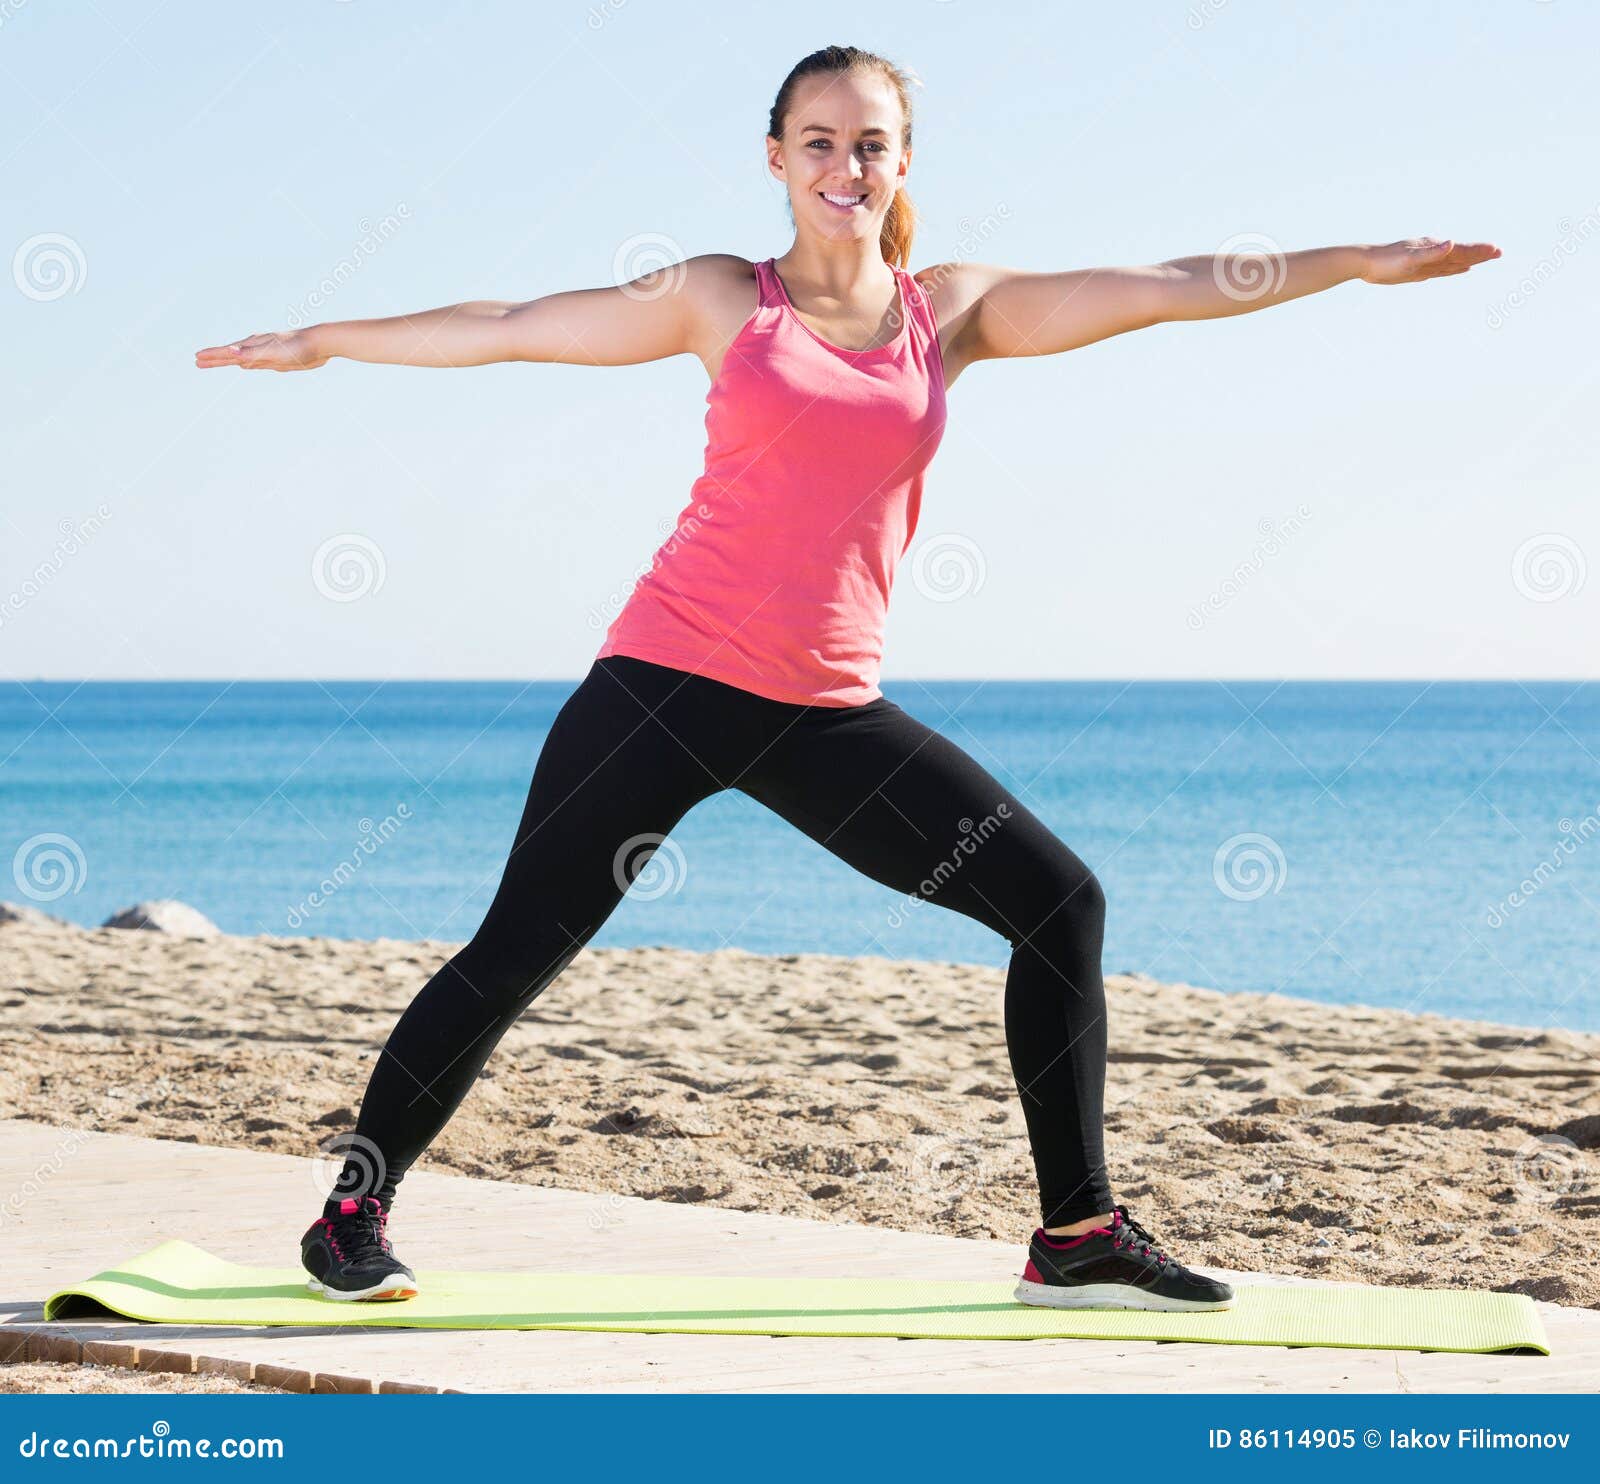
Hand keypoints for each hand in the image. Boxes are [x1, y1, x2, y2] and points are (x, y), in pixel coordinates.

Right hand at [194, 328, 328, 370]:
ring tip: (214, 363)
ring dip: (227, 361)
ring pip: (240, 359)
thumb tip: (231, 353)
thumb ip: (252, 353)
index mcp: (253, 345)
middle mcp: (256, 347)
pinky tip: (244, 365)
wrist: (320, 343)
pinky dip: (245, 364)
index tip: (197, 357)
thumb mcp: (273, 352)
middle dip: (214, 359)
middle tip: (197, 362)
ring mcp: (266, 353)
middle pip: (230, 355)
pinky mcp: (276, 360)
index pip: (227, 352)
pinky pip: (254, 363)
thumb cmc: (297, 346)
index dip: (212, 355)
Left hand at [1360, 237, 1500, 285]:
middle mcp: (1433, 252)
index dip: (1479, 251)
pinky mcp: (1420, 270)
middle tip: (1500, 253)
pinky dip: (1455, 269)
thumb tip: (1451, 243)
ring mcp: (1427, 261)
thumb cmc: (1386, 261)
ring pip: (1455, 261)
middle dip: (1481, 253)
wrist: (1365, 263)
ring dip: (1472, 260)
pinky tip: (1463, 269)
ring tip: (1488, 258)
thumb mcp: (1409, 258)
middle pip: (1462, 254)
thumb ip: (1431, 253)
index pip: (1461, 250)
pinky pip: (1443, 269)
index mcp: (1433, 248)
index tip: (1496, 250)